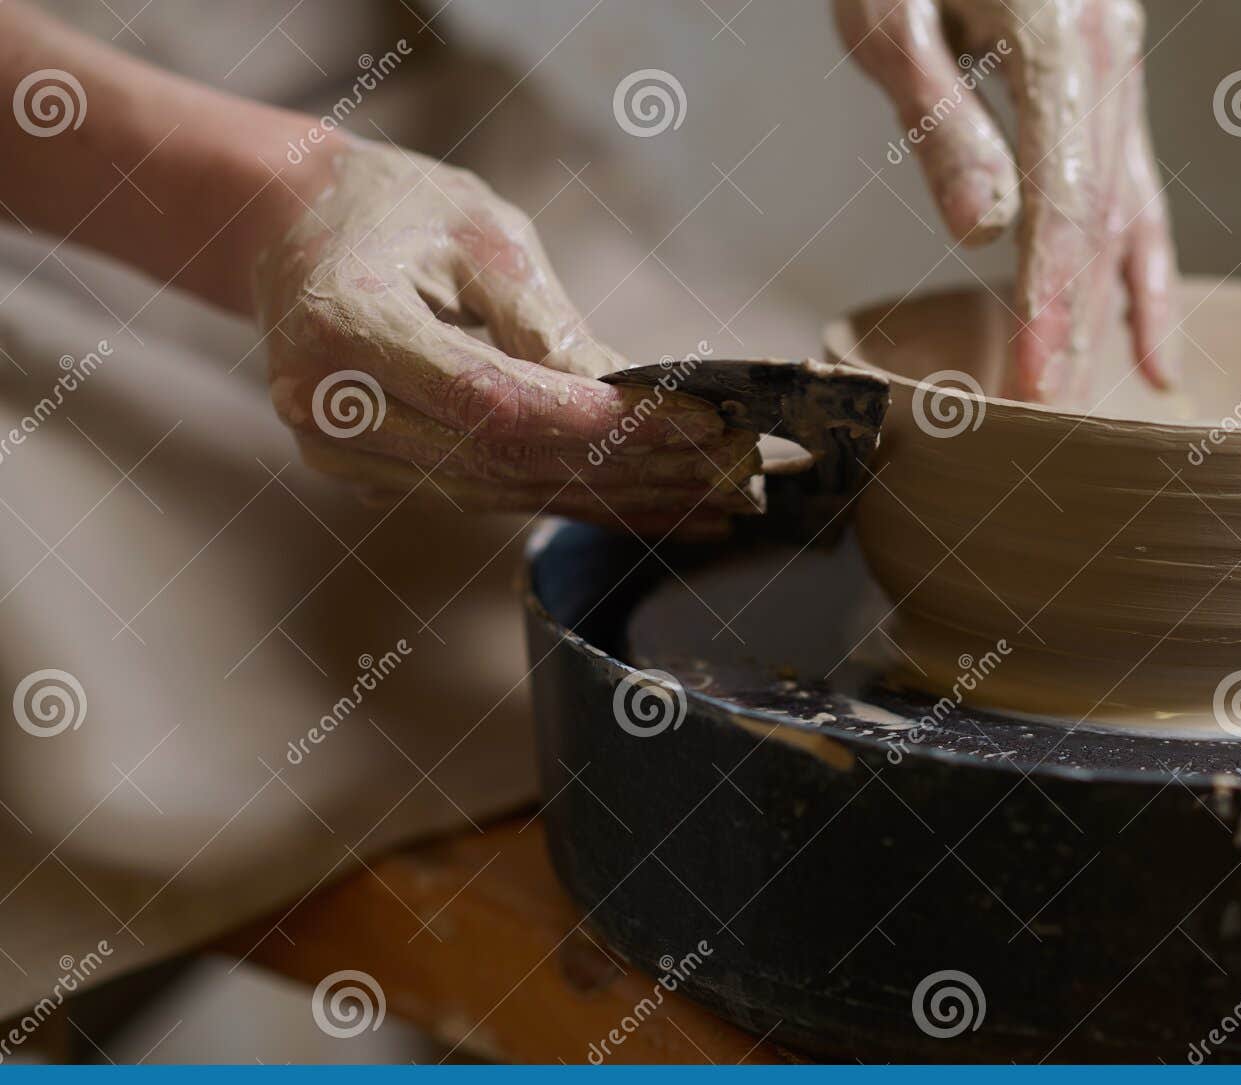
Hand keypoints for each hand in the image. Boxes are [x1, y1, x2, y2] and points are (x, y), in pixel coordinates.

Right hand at [255, 143, 758, 538]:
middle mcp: (332, 411)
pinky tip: (657, 509)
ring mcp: (346, 457)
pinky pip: (493, 495)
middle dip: (634, 471)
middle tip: (736, 473)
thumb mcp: (478, 230)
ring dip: (619, 501)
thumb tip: (627, 396)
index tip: (696, 422)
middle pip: (507, 462)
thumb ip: (545, 318)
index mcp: (347, 328)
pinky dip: (578, 502)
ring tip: (716, 498)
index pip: (494, 402)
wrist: (293, 231)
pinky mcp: (377, 478)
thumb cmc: (392, 209)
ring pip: (506, 493)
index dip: (600, 425)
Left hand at [835, 0, 1176, 404]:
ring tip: (1102, 390)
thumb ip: (944, 125)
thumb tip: (986, 231)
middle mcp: (1110, 55)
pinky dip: (1140, 261)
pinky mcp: (1105, 72)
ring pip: (1129, 205)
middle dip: (1077, 325)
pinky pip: (1133, 181)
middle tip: (1048, 418)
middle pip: (1105, 218)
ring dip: (1111, 305)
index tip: (1036, 388)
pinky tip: (1149, 331)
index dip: (1053, 304)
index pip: (1066, 205)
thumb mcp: (893, 18)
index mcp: (1062, 44)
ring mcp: (1118, 63)